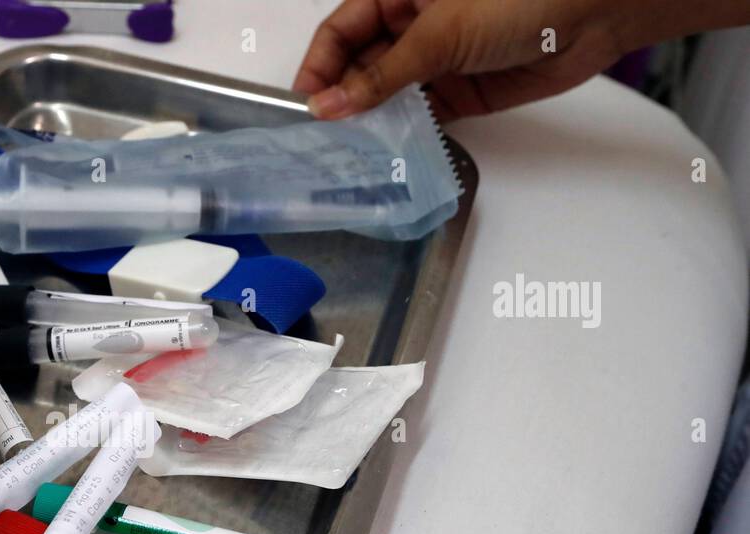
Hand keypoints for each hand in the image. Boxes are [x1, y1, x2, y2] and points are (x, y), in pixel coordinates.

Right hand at [294, 0, 749, 121]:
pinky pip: (422, 115)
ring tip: (351, 151)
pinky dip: (405, 133)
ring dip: (371, 120)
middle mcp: (413, 24)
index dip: (320, 64)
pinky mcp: (462, 92)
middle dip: (342, 97)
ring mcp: (438, 59)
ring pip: (388, 94)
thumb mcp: (439, 33)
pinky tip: (389, 152)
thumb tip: (328, 106)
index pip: (342, 29)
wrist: (596, 10)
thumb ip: (381, 75)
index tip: (305, 103)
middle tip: (325, 136)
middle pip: (360, 65)